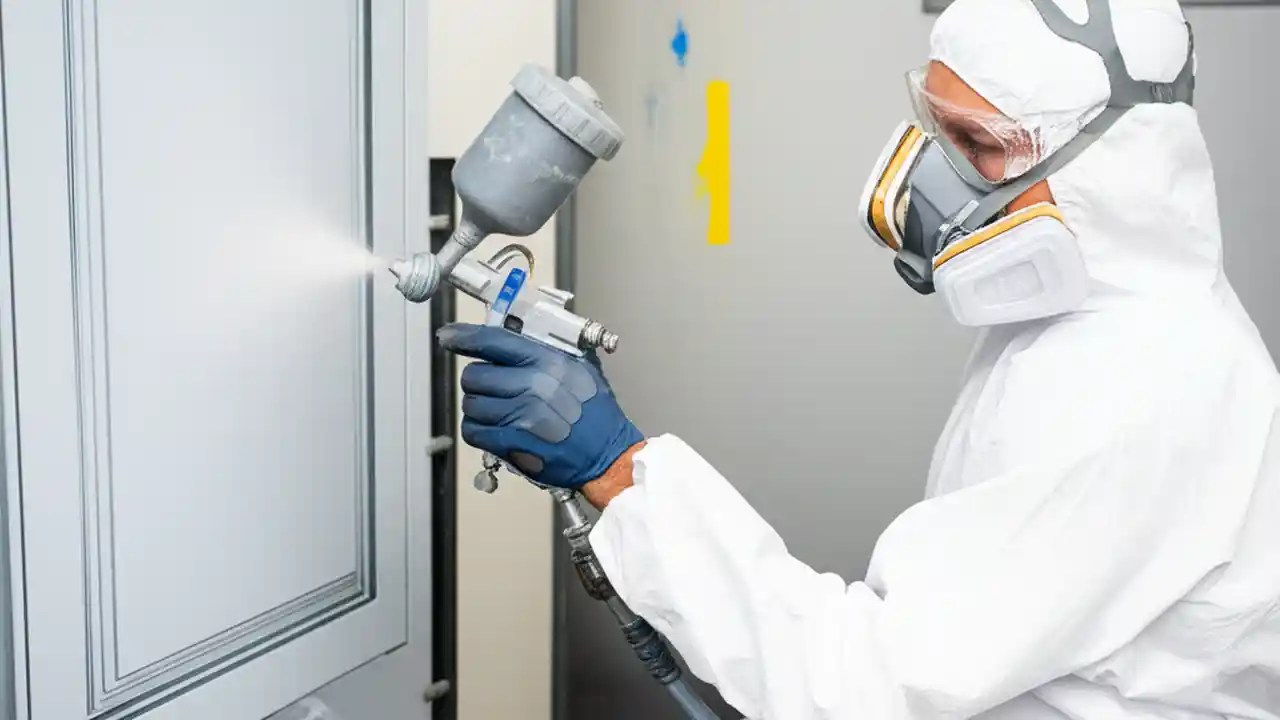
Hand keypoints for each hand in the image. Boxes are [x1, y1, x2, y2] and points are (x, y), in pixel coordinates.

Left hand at [437, 323, 644, 489]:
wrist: (607, 456)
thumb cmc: (597, 415)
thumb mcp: (582, 368)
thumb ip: (551, 348)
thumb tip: (520, 331)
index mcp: (549, 363)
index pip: (494, 341)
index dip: (464, 337)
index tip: (449, 337)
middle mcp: (532, 386)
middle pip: (475, 375)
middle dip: (479, 381)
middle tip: (494, 388)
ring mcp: (520, 416)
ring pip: (471, 404)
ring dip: (479, 407)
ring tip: (501, 412)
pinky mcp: (511, 443)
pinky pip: (473, 430)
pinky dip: (478, 430)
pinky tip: (496, 429)